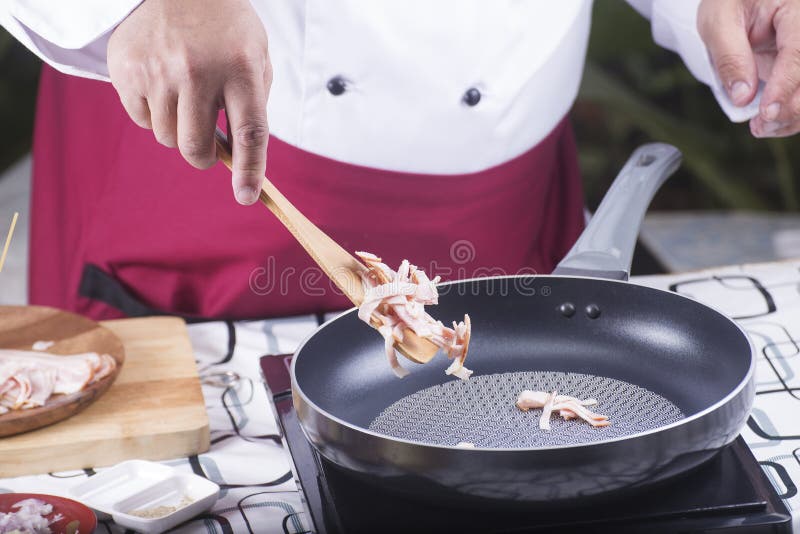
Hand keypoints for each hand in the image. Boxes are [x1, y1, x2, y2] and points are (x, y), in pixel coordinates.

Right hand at [107, 0, 270, 203]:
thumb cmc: (224, 30)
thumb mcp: (254, 58)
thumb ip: (251, 105)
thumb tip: (238, 157)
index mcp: (240, 69)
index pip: (249, 133)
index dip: (249, 171)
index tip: (247, 197)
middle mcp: (198, 71)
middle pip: (196, 148)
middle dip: (203, 156)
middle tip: (207, 146)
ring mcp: (158, 71)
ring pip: (166, 138)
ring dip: (178, 129)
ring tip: (184, 94)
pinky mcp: (126, 69)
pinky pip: (141, 120)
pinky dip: (154, 113)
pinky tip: (161, 83)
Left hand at [698, 0, 799, 137]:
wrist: (738, 1)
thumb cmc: (730, 3)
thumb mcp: (719, 22)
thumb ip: (730, 58)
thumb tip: (743, 97)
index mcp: (797, 10)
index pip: (798, 52)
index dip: (784, 85)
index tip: (767, 112)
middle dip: (791, 107)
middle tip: (760, 126)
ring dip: (794, 115)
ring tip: (762, 128)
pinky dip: (792, 113)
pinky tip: (771, 124)